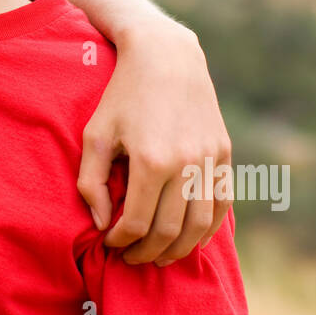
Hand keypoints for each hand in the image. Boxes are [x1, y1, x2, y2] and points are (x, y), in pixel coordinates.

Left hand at [77, 17, 232, 264]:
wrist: (166, 56)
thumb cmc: (122, 95)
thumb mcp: (96, 134)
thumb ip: (91, 183)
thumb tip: (103, 223)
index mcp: (150, 160)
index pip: (137, 223)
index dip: (121, 241)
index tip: (110, 243)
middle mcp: (185, 163)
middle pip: (170, 231)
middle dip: (148, 252)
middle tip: (132, 257)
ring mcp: (210, 159)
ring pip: (200, 225)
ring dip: (179, 249)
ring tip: (159, 256)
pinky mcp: (224, 153)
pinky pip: (222, 204)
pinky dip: (209, 230)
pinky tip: (192, 241)